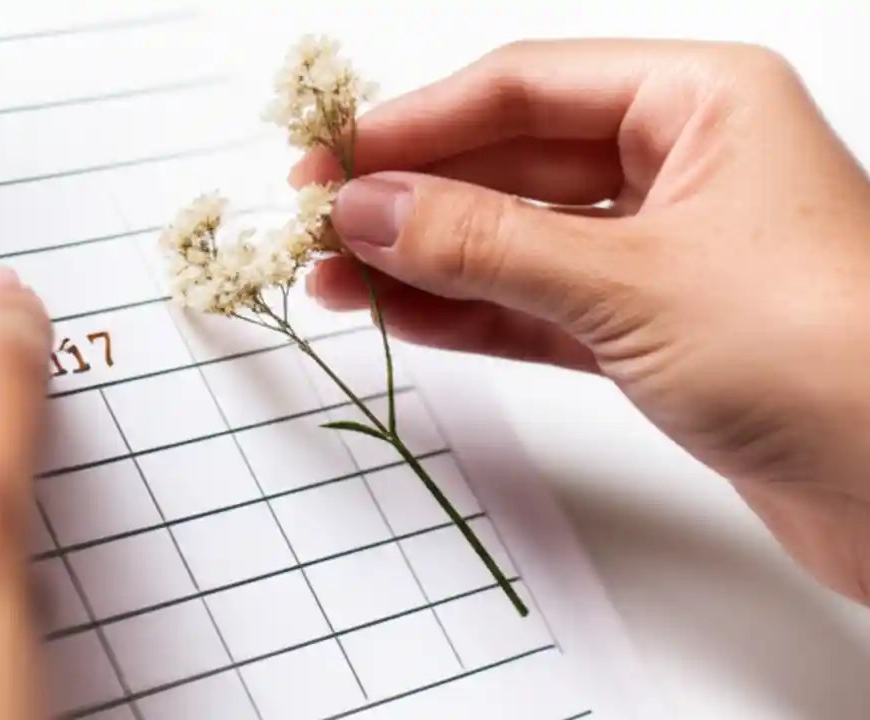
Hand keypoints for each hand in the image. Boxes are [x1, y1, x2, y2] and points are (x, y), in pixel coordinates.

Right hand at [294, 40, 869, 603]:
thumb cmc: (831, 355)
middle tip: (320, 217)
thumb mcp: (628, 283)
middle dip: (413, 194)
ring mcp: (667, 251)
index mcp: (702, 103)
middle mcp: (684, 166)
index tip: (337, 152)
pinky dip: (471, 312)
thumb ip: (485, 243)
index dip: (419, 121)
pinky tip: (403, 314)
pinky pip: (539, 304)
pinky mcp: (656, 330)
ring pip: (518, 239)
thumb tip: (370, 209)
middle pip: (514, 159)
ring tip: (336, 277)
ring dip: (426, 259)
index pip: (527, 86)